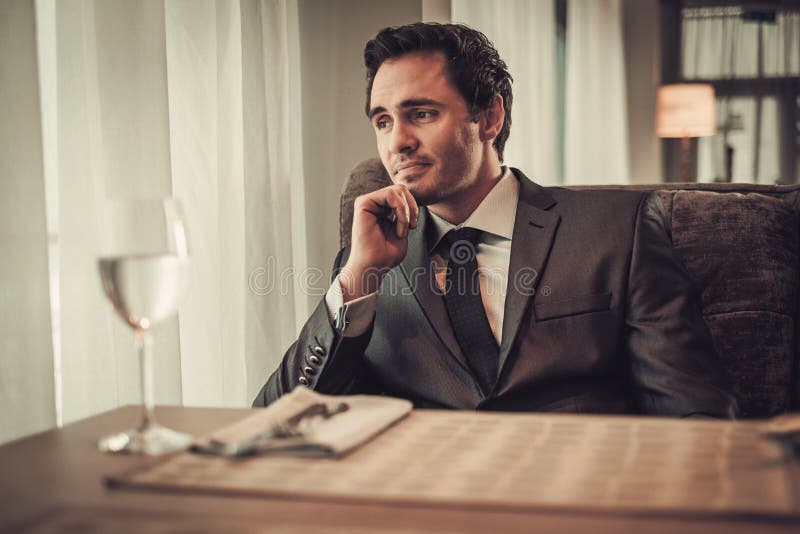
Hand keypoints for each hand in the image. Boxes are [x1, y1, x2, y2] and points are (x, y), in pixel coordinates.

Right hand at [339, 184, 418, 301]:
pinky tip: (398, 228)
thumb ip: (406, 213)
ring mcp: (367, 202)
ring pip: (397, 190)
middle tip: (412, 226)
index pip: (402, 194)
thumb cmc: (386, 255)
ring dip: (406, 212)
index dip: (413, 207)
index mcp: (381, 209)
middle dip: (412, 206)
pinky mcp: (363, 203)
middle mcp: (373, 203)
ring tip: (402, 229)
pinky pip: (390, 194)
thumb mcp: (403, 229)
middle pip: (401, 188)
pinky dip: (400, 211)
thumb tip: (412, 198)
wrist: (374, 266)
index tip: (414, 226)